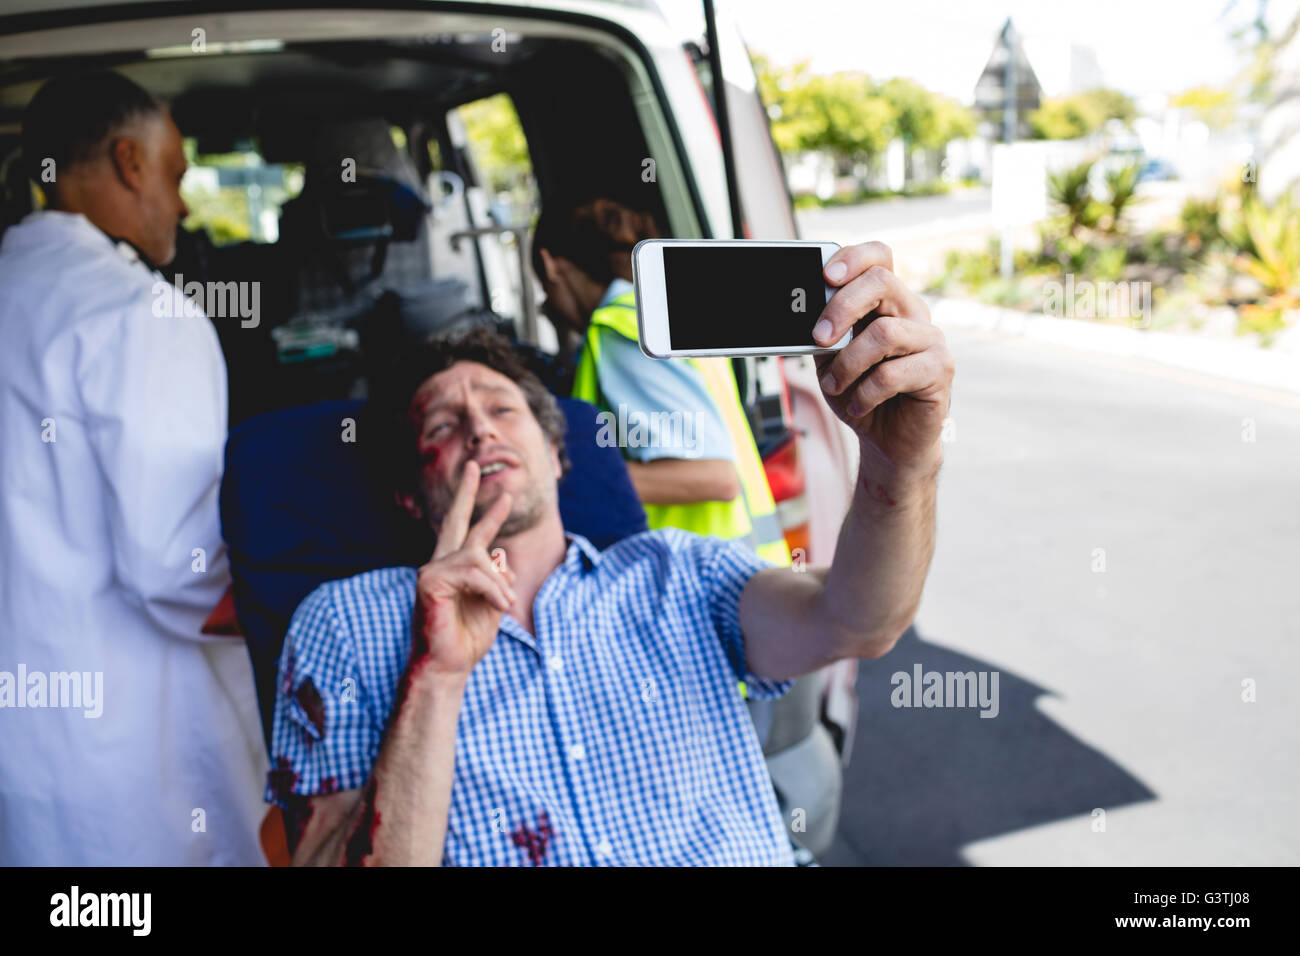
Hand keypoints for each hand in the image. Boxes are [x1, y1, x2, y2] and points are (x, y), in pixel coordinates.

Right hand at [413, 461, 517, 677]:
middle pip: (455, 520)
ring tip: (506, 603)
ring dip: (499, 582)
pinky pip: (473, 573)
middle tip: (473, 463)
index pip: (469, 532)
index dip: (485, 512)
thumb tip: (502, 556)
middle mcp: (440, 564)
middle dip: (466, 492)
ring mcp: (431, 571)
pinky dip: (492, 589)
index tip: (503, 495)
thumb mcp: (494, 603)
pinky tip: (500, 605)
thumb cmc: (468, 639)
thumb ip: (498, 577)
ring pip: (478, 556)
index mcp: (455, 568)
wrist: (448, 666)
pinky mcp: (429, 582)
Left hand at [812, 242, 954, 480]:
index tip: (825, 275)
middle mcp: (912, 313)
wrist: (888, 440)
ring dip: (848, 363)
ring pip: (885, 333)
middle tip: (818, 338)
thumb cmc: (860, 393)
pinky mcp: (940, 370)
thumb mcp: (830, 359)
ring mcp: (930, 339)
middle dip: (841, 308)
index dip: (853, 258)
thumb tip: (801, 316)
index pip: (879, 257)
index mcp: (886, 301)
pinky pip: (894, 373)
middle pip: (882, 282)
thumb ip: (823, 333)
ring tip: (835, 385)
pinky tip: (859, 404)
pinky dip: (866, 392)